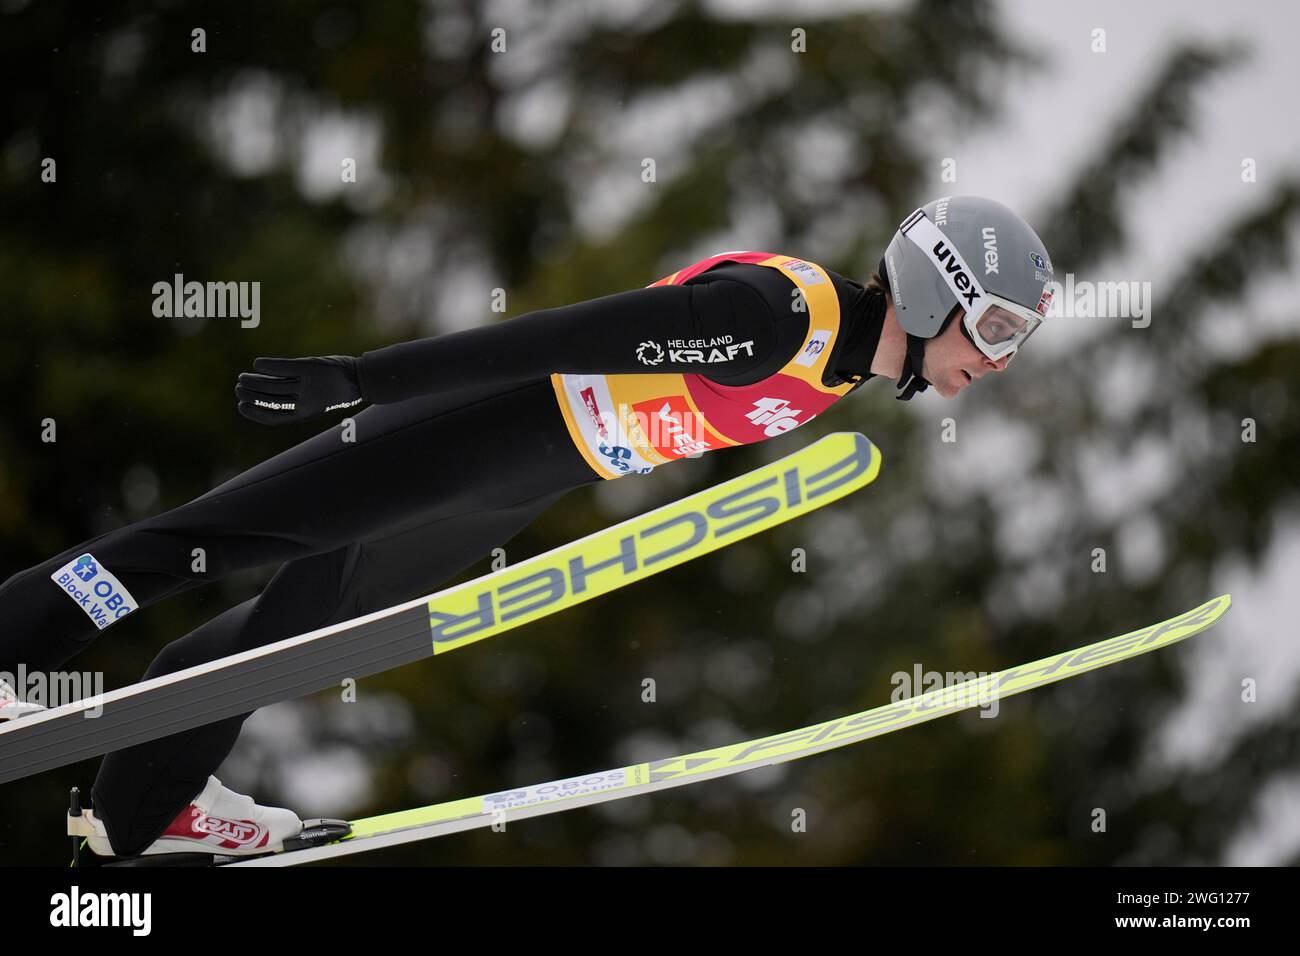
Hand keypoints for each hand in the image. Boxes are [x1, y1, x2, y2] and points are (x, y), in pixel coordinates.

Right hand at [236, 356, 363, 424]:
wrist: (360, 379)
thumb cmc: (335, 391)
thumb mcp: (316, 404)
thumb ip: (296, 403)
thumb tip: (267, 396)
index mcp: (305, 414)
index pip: (274, 418)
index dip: (255, 414)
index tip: (241, 406)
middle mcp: (305, 401)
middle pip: (270, 400)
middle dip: (250, 395)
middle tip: (239, 387)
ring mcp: (308, 384)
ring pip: (273, 384)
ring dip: (254, 381)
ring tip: (243, 377)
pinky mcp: (310, 367)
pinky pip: (283, 367)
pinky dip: (267, 365)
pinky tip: (257, 363)